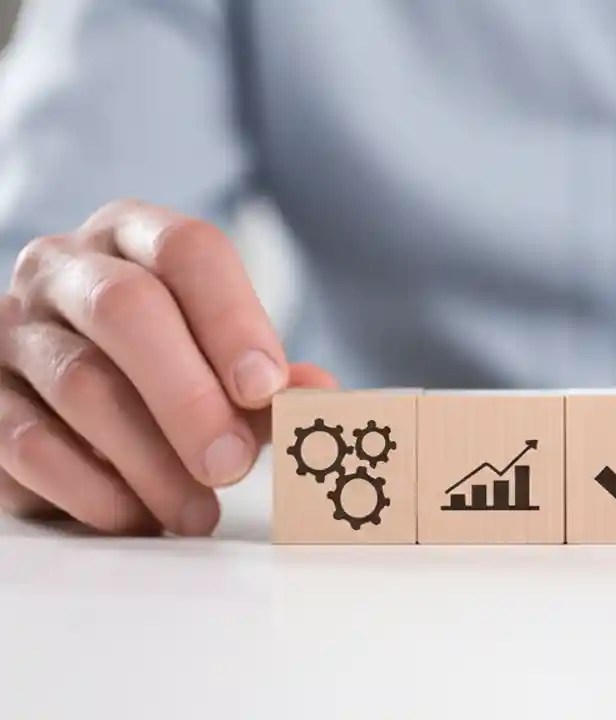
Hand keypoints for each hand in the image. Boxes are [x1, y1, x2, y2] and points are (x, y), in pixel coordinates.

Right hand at [0, 200, 335, 535]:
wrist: (64, 394)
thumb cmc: (164, 366)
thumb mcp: (219, 359)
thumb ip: (266, 378)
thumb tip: (319, 396)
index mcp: (134, 235)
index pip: (188, 251)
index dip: (233, 320)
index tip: (265, 389)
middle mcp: (63, 268)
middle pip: (127, 309)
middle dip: (190, 397)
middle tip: (232, 464)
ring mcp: (11, 328)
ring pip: (79, 384)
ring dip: (150, 459)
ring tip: (197, 509)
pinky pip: (27, 443)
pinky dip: (92, 489)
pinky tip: (136, 515)